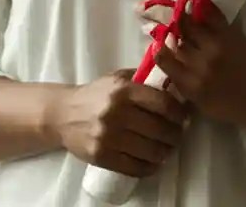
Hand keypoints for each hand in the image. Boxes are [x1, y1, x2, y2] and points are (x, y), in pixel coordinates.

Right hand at [47, 68, 190, 177]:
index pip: (164, 105)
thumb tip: (175, 85)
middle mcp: (116, 113)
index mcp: (123, 91)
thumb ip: (143, 80)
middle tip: (177, 135)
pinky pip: (136, 167)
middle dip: (175, 135)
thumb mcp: (117, 79)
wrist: (62, 114)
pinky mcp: (102, 156)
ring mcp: (108, 137)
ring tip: (166, 148)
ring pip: (152, 151)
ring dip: (165, 152)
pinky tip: (152, 161)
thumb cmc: (95, 95)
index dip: (179, 113)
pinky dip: (150, 167)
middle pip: (161, 130)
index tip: (183, 117)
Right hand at [148, 0, 245, 125]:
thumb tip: (166, 62)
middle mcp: (200, 64)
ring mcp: (215, 48)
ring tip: (179, 12)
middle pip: (176, 39)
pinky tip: (197, 2)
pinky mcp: (230, 36)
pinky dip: (203, 7)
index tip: (158, 42)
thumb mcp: (199, 103)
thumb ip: (181, 84)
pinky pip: (212, 15)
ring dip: (182, 18)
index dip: (158, 48)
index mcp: (190, 84)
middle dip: (169, 30)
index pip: (163, 58)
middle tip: (165, 24)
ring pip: (189, 25)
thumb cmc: (229, 106)